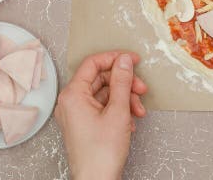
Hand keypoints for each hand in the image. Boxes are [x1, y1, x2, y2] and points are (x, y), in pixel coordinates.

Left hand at [55, 51, 147, 179]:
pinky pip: (102, 107)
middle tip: (141, 89)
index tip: (133, 60)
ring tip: (138, 111)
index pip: (93, 63)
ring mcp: (76, 114)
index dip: (115, 58)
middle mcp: (71, 102)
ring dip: (125, 98)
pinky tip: (130, 121)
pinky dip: (118, 110)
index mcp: (73, 95)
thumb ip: (122, 81)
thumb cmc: (101, 152)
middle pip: (101, 79)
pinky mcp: (83, 124)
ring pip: (104, 94)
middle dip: (124, 83)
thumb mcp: (118, 111)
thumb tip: (123, 60)